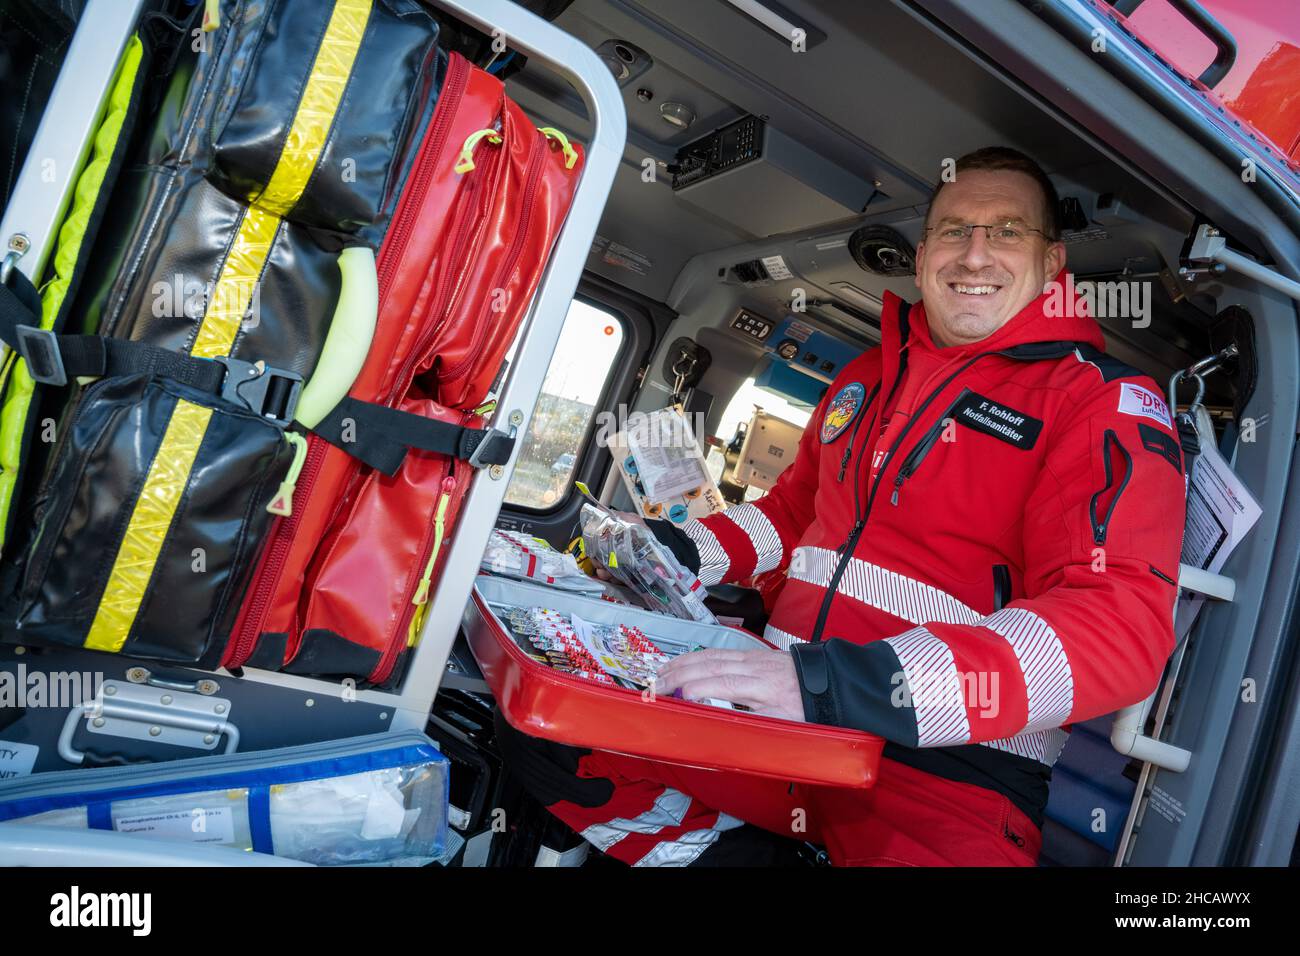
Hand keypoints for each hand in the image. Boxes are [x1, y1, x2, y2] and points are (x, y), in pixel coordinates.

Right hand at [655, 649, 805, 721]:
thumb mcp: (782, 724)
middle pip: (710, 666)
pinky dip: (694, 656)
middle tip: (656, 687)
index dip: (700, 689)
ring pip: (710, 656)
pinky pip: (716, 652)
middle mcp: (752, 667)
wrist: (823, 681)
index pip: (725, 684)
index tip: (679, 698)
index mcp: (762, 686)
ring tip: (661, 674)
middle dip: (680, 675)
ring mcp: (749, 658)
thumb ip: (753, 725)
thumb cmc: (803, 706)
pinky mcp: (747, 654)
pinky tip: (681, 662)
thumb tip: (723, 730)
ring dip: (682, 664)